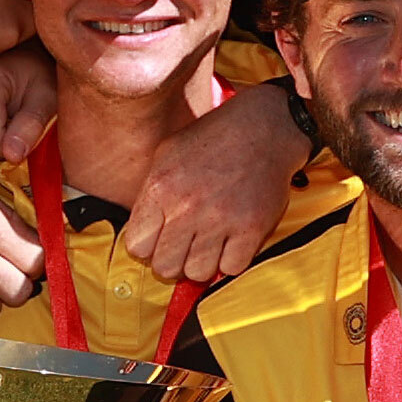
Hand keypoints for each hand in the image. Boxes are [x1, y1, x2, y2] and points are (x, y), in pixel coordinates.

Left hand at [124, 87, 308, 283]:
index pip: (137, 247)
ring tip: (209, 242)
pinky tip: (231, 241)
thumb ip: (149, 196)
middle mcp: (187, 206)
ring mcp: (221, 219)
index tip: (161, 237)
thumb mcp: (166, 155)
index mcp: (160, 187)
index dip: (148, 246)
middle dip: (173, 259)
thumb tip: (142, 238)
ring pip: (197, 274)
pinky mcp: (251, 228)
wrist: (263, 128)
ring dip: (202, 262)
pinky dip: (231, 260)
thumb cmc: (213, 140)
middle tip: (186, 243)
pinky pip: (231, 268)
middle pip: (165, 267)